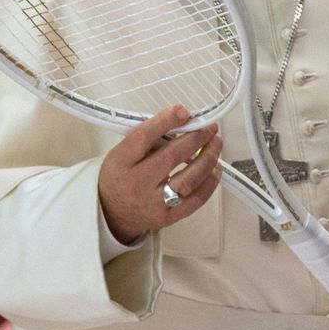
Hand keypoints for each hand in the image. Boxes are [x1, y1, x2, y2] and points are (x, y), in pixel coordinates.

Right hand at [98, 104, 222, 243]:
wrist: (112, 214)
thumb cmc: (121, 175)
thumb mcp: (123, 153)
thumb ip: (148, 137)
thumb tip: (183, 120)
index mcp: (121, 162)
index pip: (143, 138)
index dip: (166, 122)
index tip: (184, 111)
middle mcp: (136, 184)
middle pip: (171, 157)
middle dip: (196, 138)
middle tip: (210, 127)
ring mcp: (153, 204)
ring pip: (188, 180)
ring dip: (208, 159)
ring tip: (217, 143)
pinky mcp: (168, 218)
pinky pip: (195, 201)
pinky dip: (210, 183)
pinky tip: (215, 168)